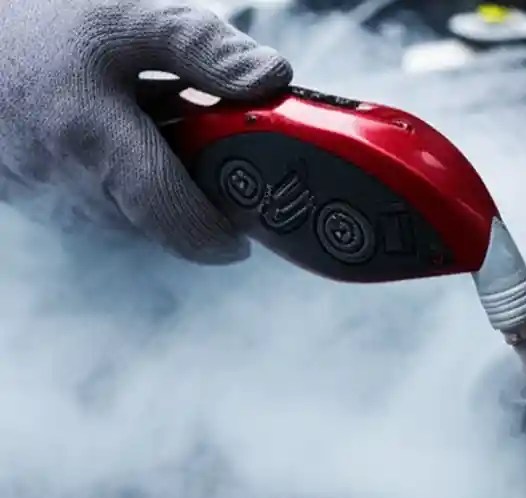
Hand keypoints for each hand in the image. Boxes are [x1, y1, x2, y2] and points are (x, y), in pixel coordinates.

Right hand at [0, 0, 291, 262]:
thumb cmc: (44, 28)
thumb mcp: (129, 20)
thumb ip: (204, 49)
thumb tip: (273, 78)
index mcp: (97, 145)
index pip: (177, 222)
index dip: (222, 236)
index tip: (251, 225)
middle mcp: (72, 190)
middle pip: (167, 224)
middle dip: (198, 192)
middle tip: (209, 144)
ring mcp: (52, 204)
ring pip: (137, 219)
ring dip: (161, 186)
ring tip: (155, 129)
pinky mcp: (41, 206)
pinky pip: (104, 209)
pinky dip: (125, 183)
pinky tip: (120, 138)